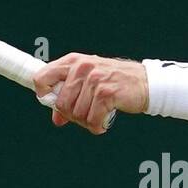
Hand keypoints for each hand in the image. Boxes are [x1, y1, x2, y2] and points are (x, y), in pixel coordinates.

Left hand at [32, 53, 148, 134]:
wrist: (146, 83)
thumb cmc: (117, 82)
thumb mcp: (89, 82)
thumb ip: (70, 96)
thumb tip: (57, 118)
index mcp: (73, 62)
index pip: (42, 77)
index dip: (44, 94)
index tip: (54, 104)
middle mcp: (82, 68)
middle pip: (61, 103)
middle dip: (72, 115)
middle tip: (86, 115)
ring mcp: (94, 80)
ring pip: (77, 114)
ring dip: (87, 122)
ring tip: (98, 116)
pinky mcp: (106, 93)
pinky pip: (92, 119)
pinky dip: (97, 126)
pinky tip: (104, 122)